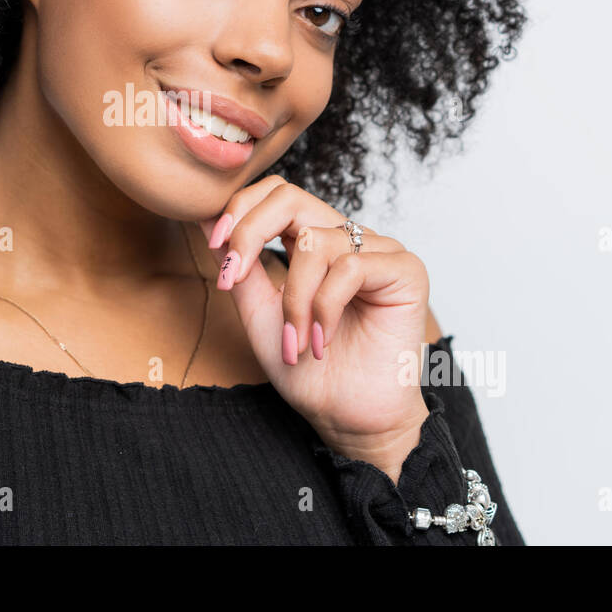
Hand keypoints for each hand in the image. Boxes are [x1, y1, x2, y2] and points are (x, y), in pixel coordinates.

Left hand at [199, 175, 431, 478]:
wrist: (347, 418)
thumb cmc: (308, 371)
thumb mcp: (258, 311)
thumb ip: (239, 266)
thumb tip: (205, 220)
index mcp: (314, 242)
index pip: (276, 194)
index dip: (240, 209)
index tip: (213, 245)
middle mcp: (347, 239)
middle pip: (290, 197)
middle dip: (250, 233)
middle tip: (232, 276)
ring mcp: (380, 251)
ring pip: (317, 243)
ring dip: (294, 300)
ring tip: (295, 342)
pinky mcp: (406, 270)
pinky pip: (352, 267)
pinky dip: (326, 308)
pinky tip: (322, 342)